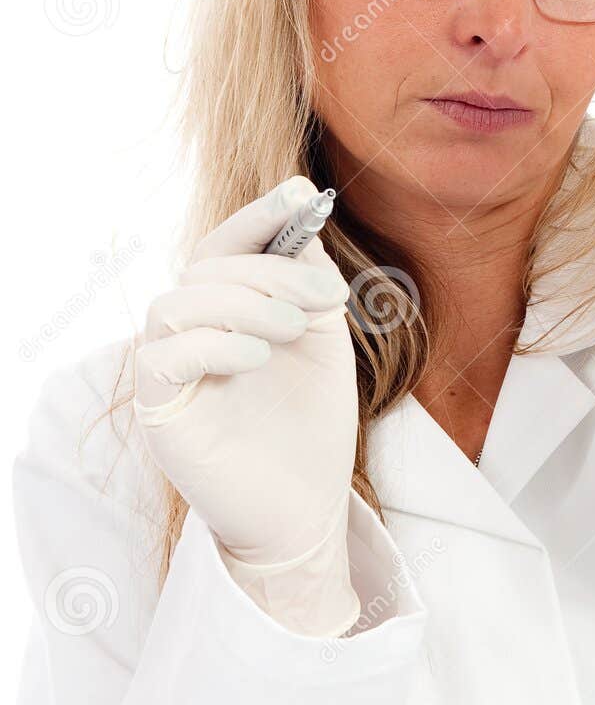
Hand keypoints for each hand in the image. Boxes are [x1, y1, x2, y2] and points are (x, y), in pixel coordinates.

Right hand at [133, 177, 360, 635]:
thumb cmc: (310, 428)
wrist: (305, 511)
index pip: (224, 249)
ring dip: (245, 303)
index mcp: (226, 313)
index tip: (299, 193)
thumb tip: (302, 226)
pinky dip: (214, 344)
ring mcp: (169, 371)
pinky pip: (165, 356)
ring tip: (296, 330)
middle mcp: (189, 334)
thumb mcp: (322, 343)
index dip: (256, 217)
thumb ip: (308, 284)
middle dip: (270, 271)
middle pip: (206, 270)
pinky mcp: (159, 411)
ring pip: (180, 303)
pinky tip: (260, 358)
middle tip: (325, 297)